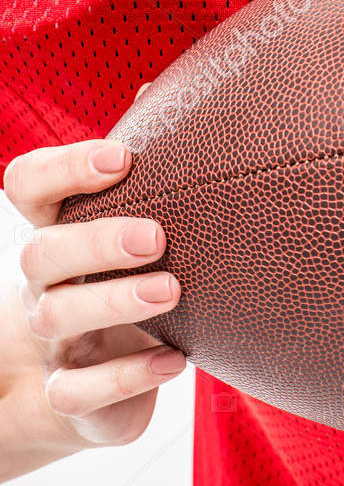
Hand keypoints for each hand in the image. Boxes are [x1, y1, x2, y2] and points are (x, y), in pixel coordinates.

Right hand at [2, 137, 185, 475]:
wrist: (97, 387)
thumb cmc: (124, 282)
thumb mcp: (134, 224)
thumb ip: (149, 165)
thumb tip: (162, 87)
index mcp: (58, 230)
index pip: (27, 185)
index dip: (64, 167)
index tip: (121, 159)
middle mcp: (46, 284)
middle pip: (39, 253)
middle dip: (95, 240)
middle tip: (156, 236)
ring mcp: (55, 343)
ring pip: (57, 318)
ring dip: (115, 301)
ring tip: (171, 290)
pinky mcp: (74, 398)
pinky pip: (80, 393)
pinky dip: (127, 377)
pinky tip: (175, 361)